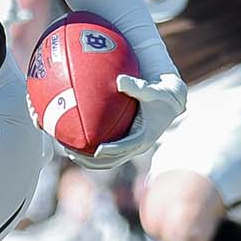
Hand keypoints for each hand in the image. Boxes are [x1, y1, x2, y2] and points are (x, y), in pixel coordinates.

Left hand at [69, 72, 186, 169]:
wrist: (171, 103)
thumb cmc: (160, 96)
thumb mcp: (151, 91)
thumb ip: (136, 86)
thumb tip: (119, 80)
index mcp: (144, 136)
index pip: (126, 147)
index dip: (112, 150)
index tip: (97, 150)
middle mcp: (137, 145)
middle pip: (112, 160)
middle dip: (92, 160)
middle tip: (73, 154)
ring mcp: (132, 148)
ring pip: (109, 161)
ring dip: (89, 160)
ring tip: (69, 153)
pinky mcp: (128, 145)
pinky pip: (109, 154)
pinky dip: (93, 153)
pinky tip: (77, 145)